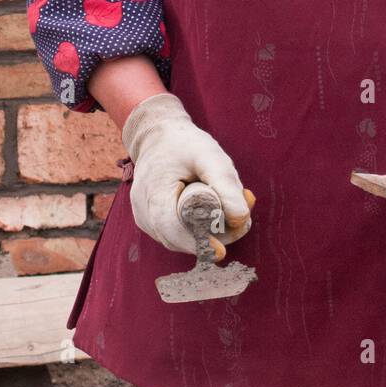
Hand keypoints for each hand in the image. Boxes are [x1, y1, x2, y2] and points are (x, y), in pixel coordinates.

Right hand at [121, 92, 253, 255]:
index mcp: (152, 194)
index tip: (222, 251)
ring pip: (178, 240)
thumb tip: (242, 218)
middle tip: (241, 224)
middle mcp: (143, 213)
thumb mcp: (209, 155)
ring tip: (230, 214)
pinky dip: (194, 229)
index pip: (173, 230)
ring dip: (205, 234)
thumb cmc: (184, 144)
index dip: (198, 243)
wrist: (157, 135)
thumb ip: (226, 184)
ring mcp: (144, 219)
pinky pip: (175, 233)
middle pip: (179, 240)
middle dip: (211, 237)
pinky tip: (213, 216)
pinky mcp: (150, 221)